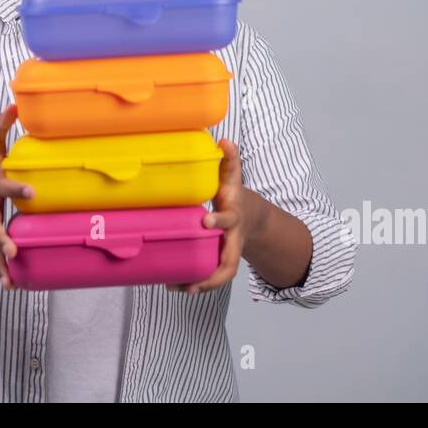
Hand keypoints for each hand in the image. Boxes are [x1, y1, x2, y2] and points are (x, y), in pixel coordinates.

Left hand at [166, 137, 254, 295]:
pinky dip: (196, 284)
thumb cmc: (234, 195)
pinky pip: (212, 276)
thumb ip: (229, 161)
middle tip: (192, 281)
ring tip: (179, 287)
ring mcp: (229, 251)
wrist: (251, 217)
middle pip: (229, 259)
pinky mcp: (221, 260)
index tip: (205, 220)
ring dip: (202, 284)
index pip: (229, 219)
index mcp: (234, 216)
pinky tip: (175, 286)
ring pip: (221, 274)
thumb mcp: (232, 178)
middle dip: (213, 271)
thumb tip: (225, 140)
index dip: (219, 220)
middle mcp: (234, 238)